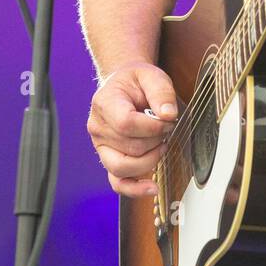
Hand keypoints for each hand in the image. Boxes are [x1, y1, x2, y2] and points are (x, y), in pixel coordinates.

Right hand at [87, 61, 177, 197]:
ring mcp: (101, 146)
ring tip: (161, 146)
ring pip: (123, 168)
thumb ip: (161, 92)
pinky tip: (151, 188)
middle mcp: (98, 127)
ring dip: (150, 160)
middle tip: (166, 128)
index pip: (126, 123)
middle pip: (130, 147)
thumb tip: (168, 115)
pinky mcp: (108, 159)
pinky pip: (117, 182)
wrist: (122, 86)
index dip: (152, 127)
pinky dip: (134, 189)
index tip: (168, 120)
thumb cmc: (136, 82)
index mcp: (105, 103)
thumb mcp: (151, 76)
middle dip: (156, 140)